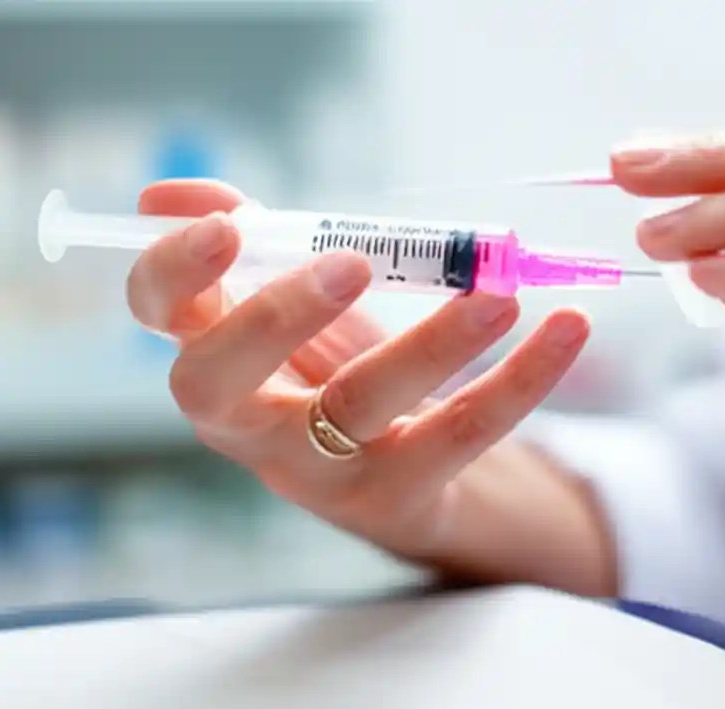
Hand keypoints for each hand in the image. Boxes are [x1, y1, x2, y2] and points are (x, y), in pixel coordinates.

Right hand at [127, 180, 615, 592]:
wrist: (412, 471)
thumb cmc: (340, 372)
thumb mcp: (304, 304)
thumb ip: (263, 242)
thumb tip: (176, 195)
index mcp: (217, 357)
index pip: (156, 314)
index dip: (173, 272)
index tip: (228, 226)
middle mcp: (247, 422)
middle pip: (221, 380)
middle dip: (276, 316)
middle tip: (351, 264)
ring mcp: (316, 470)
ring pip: (359, 407)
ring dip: (431, 343)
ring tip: (498, 292)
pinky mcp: (396, 496)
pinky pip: (461, 434)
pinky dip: (521, 378)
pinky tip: (568, 329)